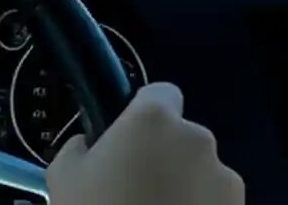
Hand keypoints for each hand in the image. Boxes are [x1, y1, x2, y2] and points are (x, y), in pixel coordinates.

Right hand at [46, 82, 242, 204]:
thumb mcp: (64, 175)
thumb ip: (82, 146)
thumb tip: (93, 145)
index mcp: (154, 119)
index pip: (162, 93)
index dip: (144, 114)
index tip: (129, 141)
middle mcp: (197, 139)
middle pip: (182, 136)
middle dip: (165, 155)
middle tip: (137, 188)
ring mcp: (224, 177)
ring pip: (202, 171)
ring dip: (186, 185)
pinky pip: (215, 201)